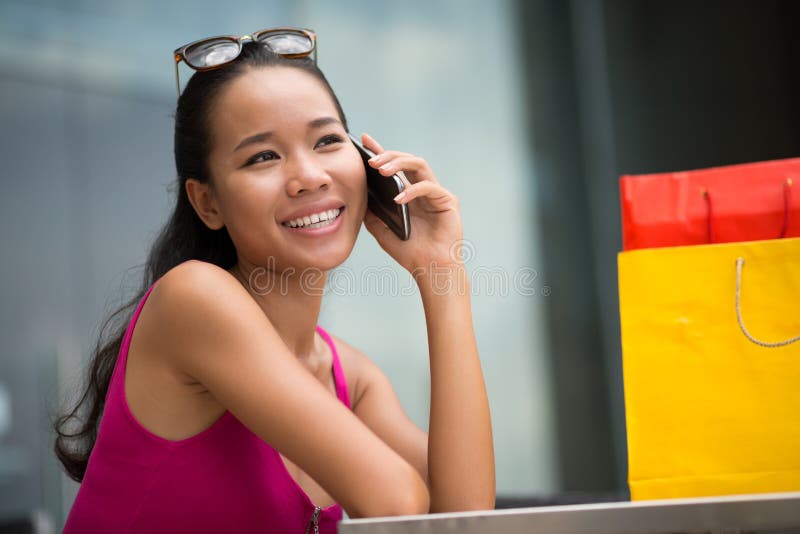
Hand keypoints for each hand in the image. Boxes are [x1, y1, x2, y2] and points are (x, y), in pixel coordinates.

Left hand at [360, 133, 463, 275]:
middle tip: (371, 159)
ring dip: (399, 163)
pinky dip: (412, 191)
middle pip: (407, 160)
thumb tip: (356, 196)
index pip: (394, 167)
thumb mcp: (382, 231)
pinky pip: (428, 187)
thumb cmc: (410, 252)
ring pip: (419, 165)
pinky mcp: (447, 200)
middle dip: (388, 155)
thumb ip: (372, 213)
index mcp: (409, 194)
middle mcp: (423, 189)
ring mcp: (436, 193)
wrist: (430, 269)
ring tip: (381, 170)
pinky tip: (398, 199)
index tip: (364, 139)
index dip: (381, 151)